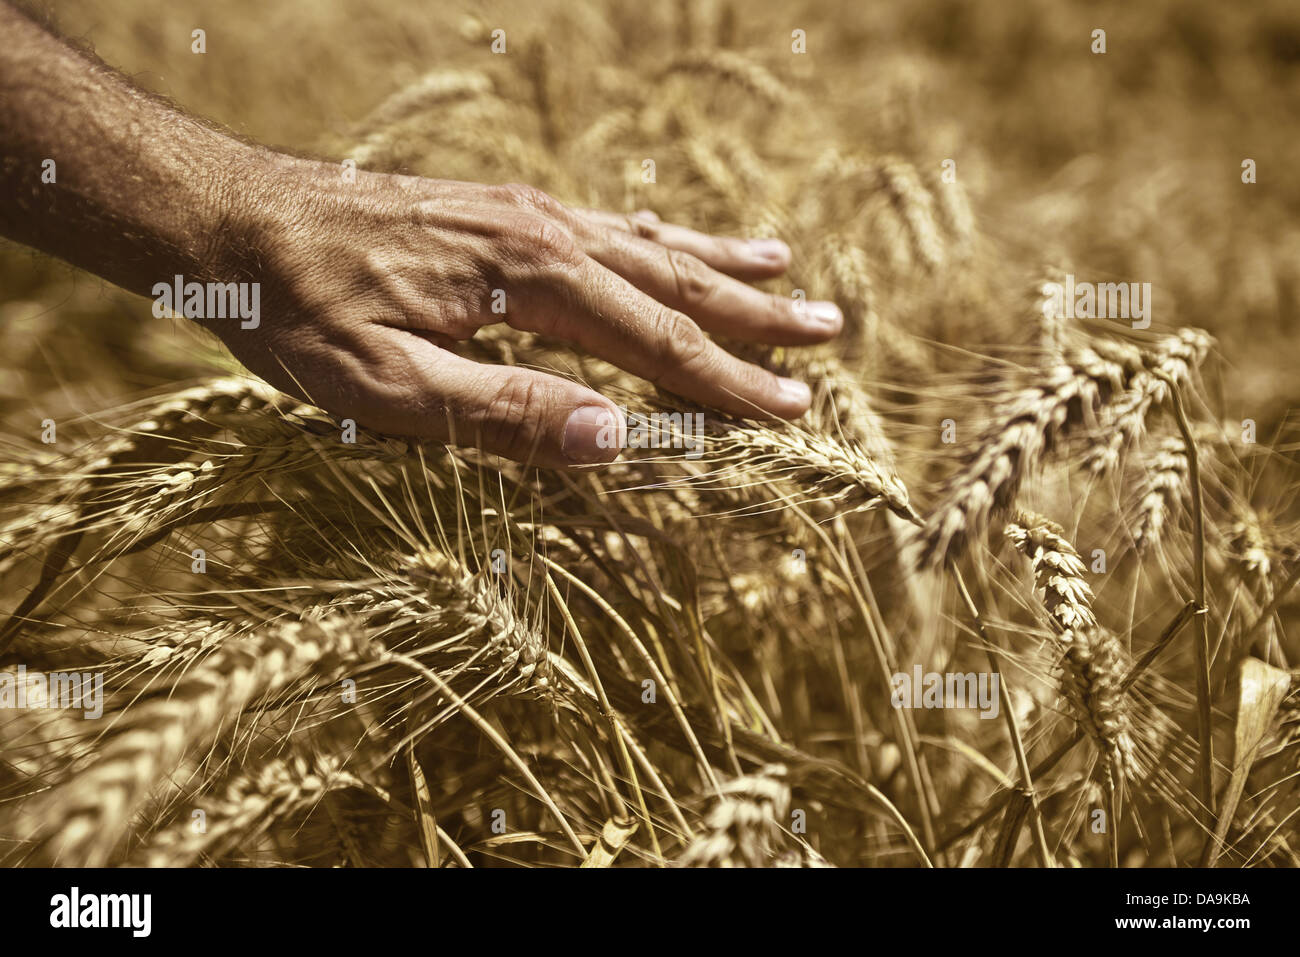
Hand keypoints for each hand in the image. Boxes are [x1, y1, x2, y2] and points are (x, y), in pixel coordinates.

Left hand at [206, 158, 843, 465]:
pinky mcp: (496, 212)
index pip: (654, 345)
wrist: (229, 216)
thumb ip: (506, 414)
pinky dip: (655, 237)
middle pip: (671, 283)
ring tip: (785, 269)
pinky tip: (672, 240)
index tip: (793, 409)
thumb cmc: (298, 313)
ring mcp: (522, 215)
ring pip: (646, 244)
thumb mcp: (388, 389)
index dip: (727, 383)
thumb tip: (615, 438)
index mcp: (529, 282)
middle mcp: (542, 234)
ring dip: (718, 265)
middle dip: (751, 317)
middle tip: (828, 333)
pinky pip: (602, 223)